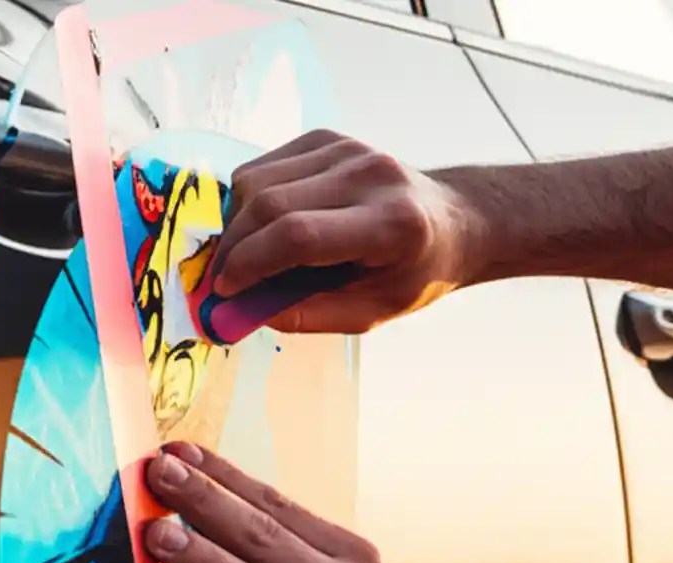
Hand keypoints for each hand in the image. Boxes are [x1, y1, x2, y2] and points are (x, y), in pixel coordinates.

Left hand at [141, 442, 480, 562]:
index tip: (182, 451)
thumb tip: (229, 509)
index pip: (278, 506)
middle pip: (259, 536)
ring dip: (198, 558)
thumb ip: (307, 552)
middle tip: (160, 472)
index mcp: (352, 556)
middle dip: (205, 500)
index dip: (225, 476)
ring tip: (156, 533)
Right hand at [213, 130, 480, 333]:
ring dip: (235, 222)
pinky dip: (248, 198)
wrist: (451, 220)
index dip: (251, 263)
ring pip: (257, 179)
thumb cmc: (412, 273)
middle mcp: (369, 176)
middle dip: (234, 246)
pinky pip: (265, 165)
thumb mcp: (373, 312)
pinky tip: (262, 225)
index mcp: (390, 226)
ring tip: (242, 254)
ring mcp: (347, 149)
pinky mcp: (329, 138)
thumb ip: (310, 315)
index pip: (299, 236)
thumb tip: (242, 311)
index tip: (225, 290)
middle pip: (270, 203)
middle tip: (221, 279)